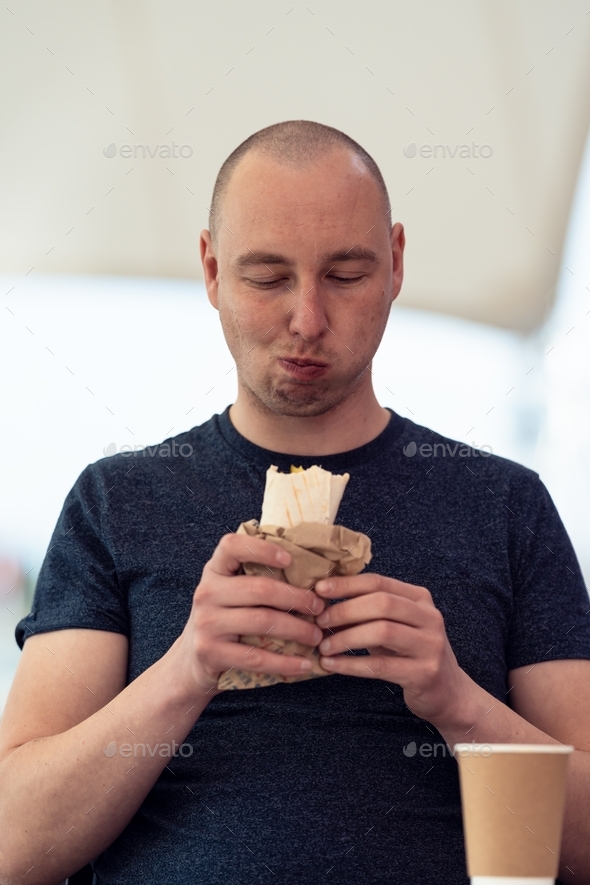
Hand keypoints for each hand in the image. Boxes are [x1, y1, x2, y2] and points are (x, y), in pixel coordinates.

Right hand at [177, 533, 325, 696]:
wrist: (189, 661)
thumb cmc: (223, 619)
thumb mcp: (228, 592)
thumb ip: (253, 578)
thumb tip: (310, 571)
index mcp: (214, 571)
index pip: (232, 546)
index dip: (262, 549)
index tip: (290, 559)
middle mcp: (207, 593)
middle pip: (260, 589)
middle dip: (297, 598)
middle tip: (319, 607)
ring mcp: (207, 623)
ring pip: (262, 622)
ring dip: (297, 629)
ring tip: (317, 636)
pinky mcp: (211, 653)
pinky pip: (256, 657)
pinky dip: (285, 663)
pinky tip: (304, 665)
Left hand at [314, 573, 468, 724]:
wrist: (448, 692)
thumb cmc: (411, 654)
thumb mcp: (395, 626)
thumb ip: (369, 611)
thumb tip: (325, 602)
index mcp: (420, 598)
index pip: (378, 582)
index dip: (347, 584)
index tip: (319, 589)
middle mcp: (429, 617)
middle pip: (381, 603)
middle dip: (345, 611)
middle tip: (320, 622)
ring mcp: (430, 644)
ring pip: (382, 631)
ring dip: (346, 638)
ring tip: (324, 647)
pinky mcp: (425, 673)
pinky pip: (380, 666)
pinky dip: (351, 664)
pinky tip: (332, 665)